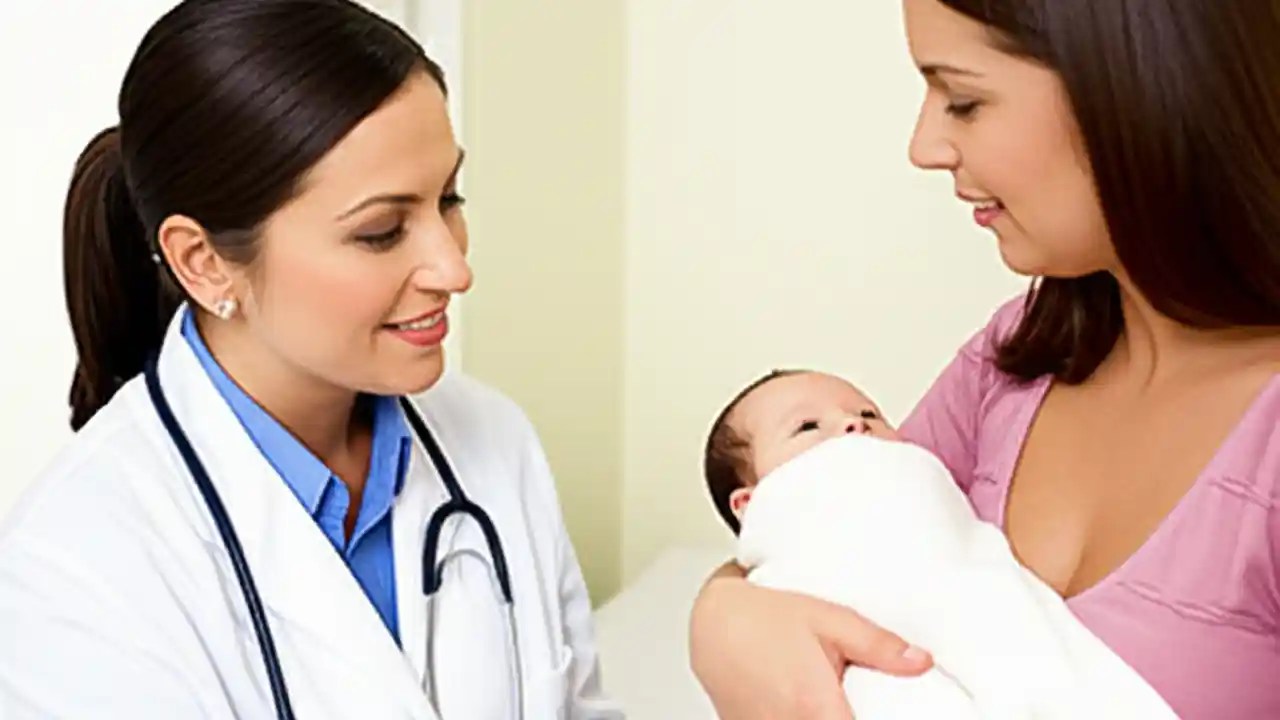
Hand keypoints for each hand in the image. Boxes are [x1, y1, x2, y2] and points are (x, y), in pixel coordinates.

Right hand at [689, 564, 931, 719]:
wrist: (713, 620)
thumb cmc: (764, 615)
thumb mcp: (828, 619)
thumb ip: (878, 645)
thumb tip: (921, 662)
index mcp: (815, 707)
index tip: (881, 712)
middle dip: (849, 716)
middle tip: (854, 699)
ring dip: (825, 718)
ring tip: (830, 700)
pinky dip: (799, 718)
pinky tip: (805, 705)